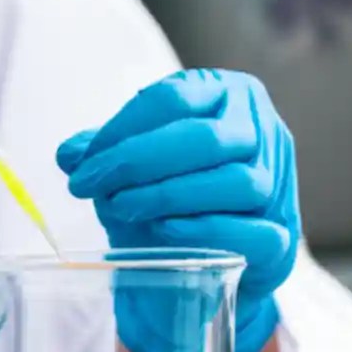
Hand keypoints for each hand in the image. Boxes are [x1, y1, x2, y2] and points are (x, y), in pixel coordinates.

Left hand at [57, 69, 300, 351]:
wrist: (211, 257)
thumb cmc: (171, 194)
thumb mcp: (135, 163)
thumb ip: (104, 152)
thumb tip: (68, 154)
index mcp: (227, 94)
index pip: (173, 99)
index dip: (121, 130)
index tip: (80, 163)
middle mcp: (261, 129)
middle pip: (204, 138)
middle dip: (137, 162)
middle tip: (89, 186)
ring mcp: (280, 182)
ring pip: (235, 182)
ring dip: (168, 195)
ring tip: (120, 207)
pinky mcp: (283, 236)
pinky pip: (253, 232)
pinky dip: (206, 230)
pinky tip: (164, 229)